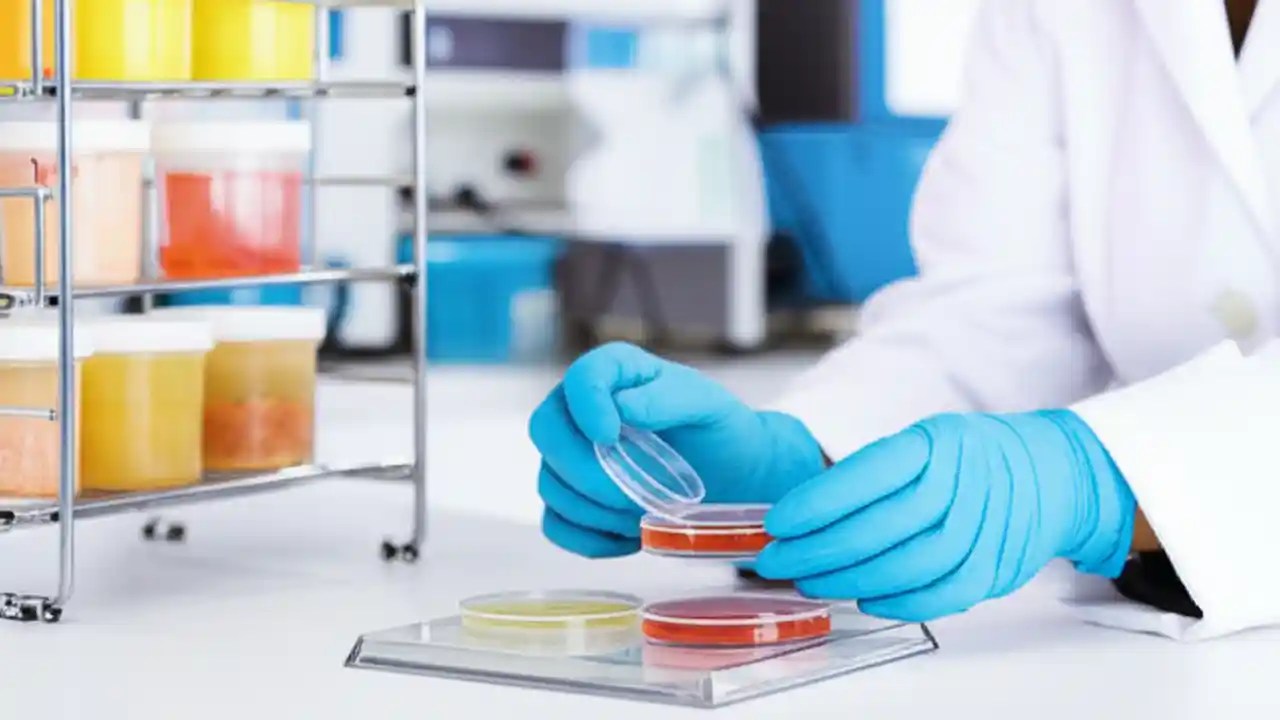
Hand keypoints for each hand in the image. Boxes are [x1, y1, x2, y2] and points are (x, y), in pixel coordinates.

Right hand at [529, 342, 824, 557]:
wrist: (730, 475)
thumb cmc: (717, 431)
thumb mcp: (706, 405)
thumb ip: (667, 398)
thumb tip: (623, 407)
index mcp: (614, 372)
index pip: (580, 378)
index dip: (586, 407)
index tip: (610, 436)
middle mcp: (581, 409)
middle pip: (545, 431)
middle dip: (583, 469)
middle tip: (629, 493)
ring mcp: (571, 455)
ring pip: (549, 484)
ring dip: (593, 509)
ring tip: (642, 514)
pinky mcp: (572, 499)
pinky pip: (556, 524)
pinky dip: (589, 538)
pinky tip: (628, 537)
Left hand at [755, 410, 1135, 621]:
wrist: (1052, 472)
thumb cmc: (970, 456)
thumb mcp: (924, 440)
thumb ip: (874, 473)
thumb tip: (804, 512)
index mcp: (935, 443)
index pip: (865, 476)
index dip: (816, 504)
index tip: (777, 523)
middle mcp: (962, 482)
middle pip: (880, 527)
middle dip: (818, 550)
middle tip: (778, 560)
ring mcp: (984, 527)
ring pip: (908, 565)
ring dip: (851, 580)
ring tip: (812, 582)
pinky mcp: (997, 567)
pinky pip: (944, 594)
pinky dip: (900, 603)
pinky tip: (864, 600)